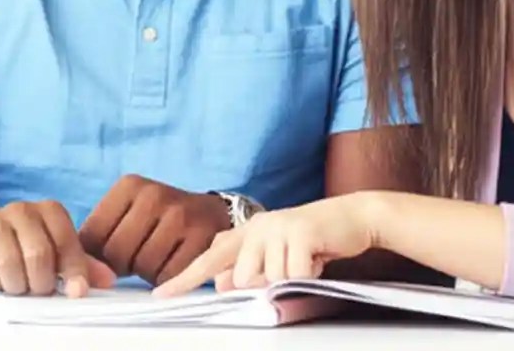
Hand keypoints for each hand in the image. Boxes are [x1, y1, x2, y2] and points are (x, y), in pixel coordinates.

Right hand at [0, 200, 116, 296]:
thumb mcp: (54, 253)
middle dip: (40, 283)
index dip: (73, 271)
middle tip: (36, 288)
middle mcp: (22, 210)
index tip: (76, 292)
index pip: (67, 242)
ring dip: (14, 285)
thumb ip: (81, 265)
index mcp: (50, 211)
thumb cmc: (21, 246)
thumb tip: (109, 279)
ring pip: (10, 265)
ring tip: (15, 284)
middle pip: (39, 256)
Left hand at [78, 175, 231, 285]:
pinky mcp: (201, 235)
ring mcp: (180, 214)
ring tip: (157, 257)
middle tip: (136, 259)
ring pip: (143, 267)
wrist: (211, 213)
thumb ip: (98, 236)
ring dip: (146, 274)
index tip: (113, 252)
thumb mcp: (127, 213)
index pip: (93, 237)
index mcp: (129, 186)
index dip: (99, 256)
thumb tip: (79, 268)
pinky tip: (173, 262)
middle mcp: (154, 194)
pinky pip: (170, 274)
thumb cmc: (158, 219)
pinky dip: (168, 278)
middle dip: (123, 267)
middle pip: (117, 254)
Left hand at [153, 193, 378, 297]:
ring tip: (306, 261)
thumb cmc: (313, 240)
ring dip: (292, 278)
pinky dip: (308, 276)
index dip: (185, 279)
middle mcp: (258, 226)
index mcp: (248, 231)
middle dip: (269, 282)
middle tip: (290, 268)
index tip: (161, 296)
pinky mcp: (300, 232)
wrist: (353, 216)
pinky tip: (317, 259)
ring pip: (270, 279)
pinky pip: (294, 275)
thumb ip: (248, 267)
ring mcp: (278, 227)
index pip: (210, 259)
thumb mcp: (277, 255)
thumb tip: (223, 284)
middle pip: (244, 278)